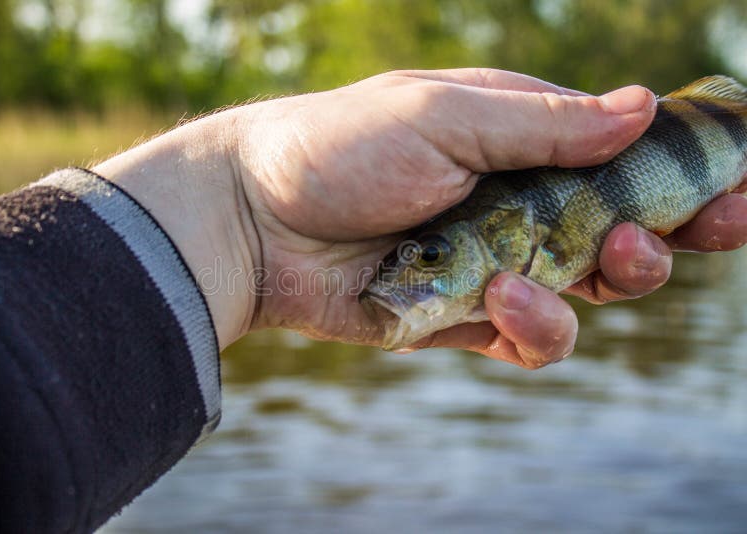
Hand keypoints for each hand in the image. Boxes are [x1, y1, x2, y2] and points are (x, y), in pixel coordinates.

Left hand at [97, 68, 746, 368]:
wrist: (254, 221)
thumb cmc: (337, 149)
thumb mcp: (443, 117)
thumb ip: (545, 123)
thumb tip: (644, 109)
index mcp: (521, 138)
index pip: (623, 155)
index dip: (685, 170)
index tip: (737, 184)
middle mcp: (517, 200)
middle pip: (623, 227)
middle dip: (672, 232)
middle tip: (706, 228)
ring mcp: (496, 261)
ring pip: (589, 290)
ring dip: (608, 280)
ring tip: (587, 263)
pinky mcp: (467, 315)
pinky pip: (534, 336)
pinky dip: (538, 324)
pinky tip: (504, 299)